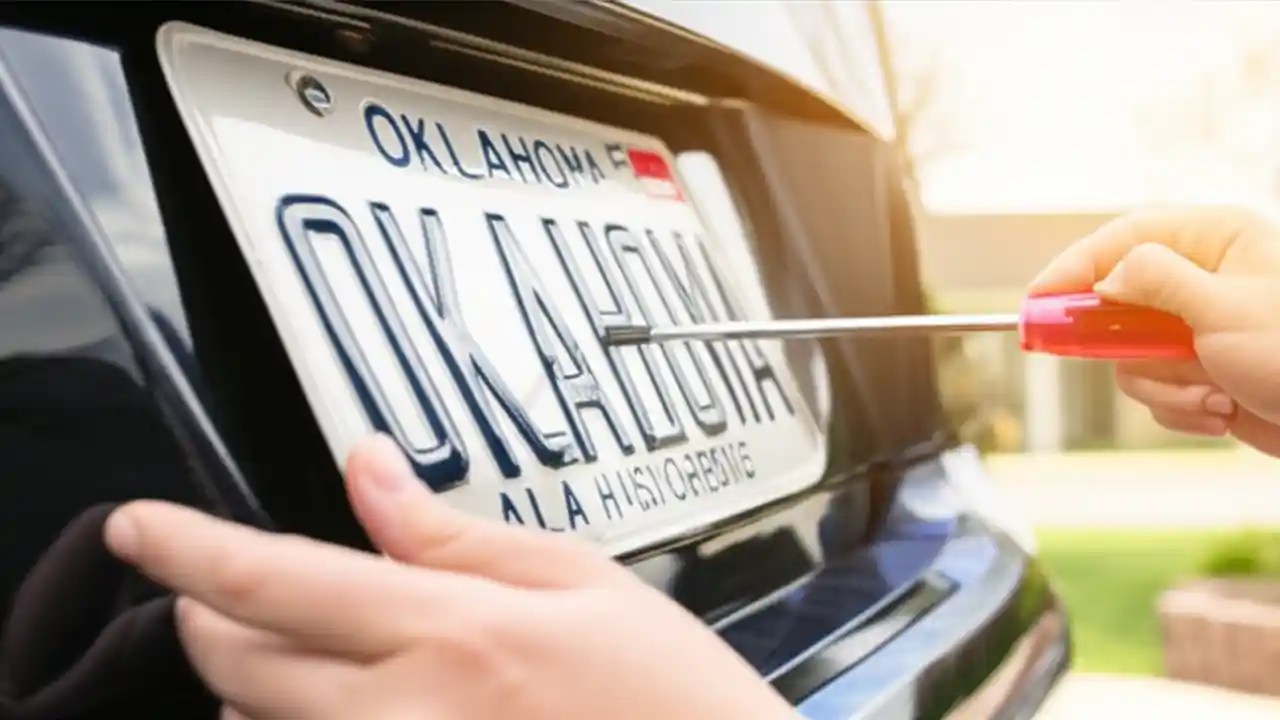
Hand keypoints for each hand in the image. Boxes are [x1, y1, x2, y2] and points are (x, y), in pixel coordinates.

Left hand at [103, 436, 794, 719]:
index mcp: (448, 630)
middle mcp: (406, 712)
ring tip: (319, 651)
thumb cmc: (663, 692)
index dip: (185, 547)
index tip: (140, 527)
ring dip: (254, 681)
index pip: (274, 580)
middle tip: (232, 583)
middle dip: (208, 614)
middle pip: (236, 662)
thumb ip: (451, 531)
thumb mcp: (574, 576)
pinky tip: (352, 708)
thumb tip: (373, 473)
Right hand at [1030, 206, 1279, 455]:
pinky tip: (1223, 410)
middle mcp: (1204, 279)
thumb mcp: (1223, 309)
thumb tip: (1104, 278)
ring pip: (1132, 357)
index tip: (1037, 303)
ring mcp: (1202, 329)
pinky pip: (1157, 389)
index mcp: (1216, 240)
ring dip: (1165, 387)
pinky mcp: (1204, 372)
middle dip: (1132, 348)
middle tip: (1133, 362)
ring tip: (1214, 396)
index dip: (1073, 269)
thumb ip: (1152, 281)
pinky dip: (1181, 408)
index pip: (1122, 239)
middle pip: (1117, 304)